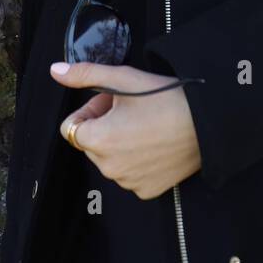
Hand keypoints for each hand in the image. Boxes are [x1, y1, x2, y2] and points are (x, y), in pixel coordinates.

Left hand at [50, 60, 201, 198]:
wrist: (207, 122)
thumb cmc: (164, 98)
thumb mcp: (122, 77)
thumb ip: (84, 75)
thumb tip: (56, 71)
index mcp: (97, 140)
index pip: (72, 127)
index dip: (90, 110)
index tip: (113, 101)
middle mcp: (108, 167)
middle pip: (91, 142)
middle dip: (104, 125)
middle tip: (132, 109)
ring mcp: (128, 183)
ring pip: (110, 159)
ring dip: (119, 143)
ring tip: (146, 125)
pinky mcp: (147, 190)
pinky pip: (129, 174)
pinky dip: (136, 161)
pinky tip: (155, 143)